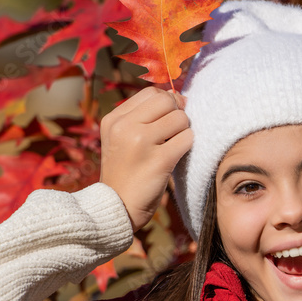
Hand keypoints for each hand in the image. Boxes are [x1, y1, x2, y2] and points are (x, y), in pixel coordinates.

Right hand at [100, 87, 192, 232]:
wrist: (117, 208)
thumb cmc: (126, 171)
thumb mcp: (122, 138)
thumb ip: (144, 116)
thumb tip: (178, 95)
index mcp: (114, 119)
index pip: (151, 93)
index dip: (166, 103)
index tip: (166, 120)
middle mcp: (125, 127)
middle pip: (167, 100)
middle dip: (176, 114)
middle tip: (172, 134)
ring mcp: (141, 142)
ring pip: (180, 119)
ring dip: (183, 132)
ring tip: (170, 147)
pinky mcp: (159, 160)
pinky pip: (187, 139)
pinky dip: (187, 146)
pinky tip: (175, 157)